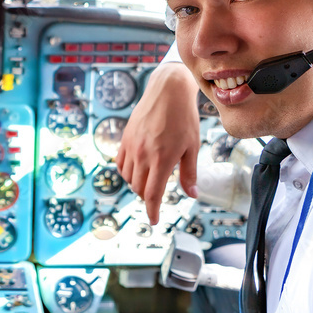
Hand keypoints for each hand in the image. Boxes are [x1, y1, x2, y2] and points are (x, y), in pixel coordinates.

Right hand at [116, 61, 200, 223]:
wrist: (168, 91)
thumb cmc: (184, 118)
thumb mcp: (192, 147)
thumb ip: (189, 173)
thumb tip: (192, 194)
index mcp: (162, 159)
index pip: (152, 194)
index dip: (152, 211)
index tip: (154, 220)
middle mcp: (143, 155)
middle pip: (138, 188)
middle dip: (147, 197)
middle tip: (157, 196)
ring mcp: (132, 146)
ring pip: (128, 177)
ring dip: (136, 185)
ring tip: (149, 181)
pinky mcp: (126, 138)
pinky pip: (121, 162)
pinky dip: (127, 171)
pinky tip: (137, 169)